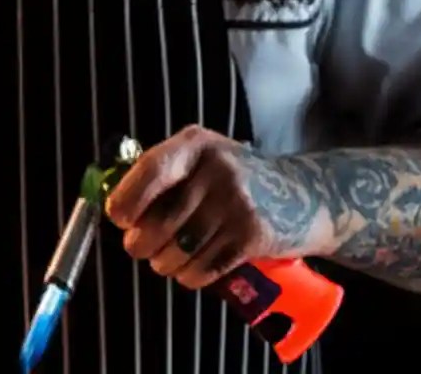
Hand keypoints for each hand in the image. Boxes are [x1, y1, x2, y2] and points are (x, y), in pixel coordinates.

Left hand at [105, 125, 323, 289]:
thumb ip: (162, 174)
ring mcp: (238, 202)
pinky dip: (189, 276)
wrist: (304, 195)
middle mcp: (217, 168)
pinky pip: (204, 267)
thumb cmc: (235, 180)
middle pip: (161, 219)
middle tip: (140, 248)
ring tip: (166, 260)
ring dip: (164, 263)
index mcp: (196, 143)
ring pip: (180, 249)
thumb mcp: (202, 159)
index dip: (128, 199)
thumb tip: (117, 209)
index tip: (119, 218)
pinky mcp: (253, 236)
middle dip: (141, 243)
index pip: (151, 169)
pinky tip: (190, 270)